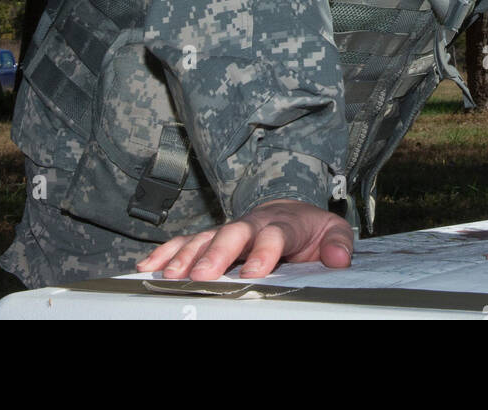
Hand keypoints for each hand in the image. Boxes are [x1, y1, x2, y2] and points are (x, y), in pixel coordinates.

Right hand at [135, 198, 353, 280]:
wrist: (288, 211)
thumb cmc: (309, 229)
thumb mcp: (333, 231)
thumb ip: (339, 243)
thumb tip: (340, 259)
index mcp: (283, 223)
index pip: (274, 234)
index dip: (265, 251)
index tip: (257, 272)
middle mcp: (251, 224)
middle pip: (232, 234)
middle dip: (217, 253)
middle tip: (202, 275)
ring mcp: (228, 230)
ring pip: (205, 239)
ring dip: (186, 256)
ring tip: (171, 276)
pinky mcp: (211, 238)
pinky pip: (185, 242)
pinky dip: (166, 253)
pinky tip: (148, 267)